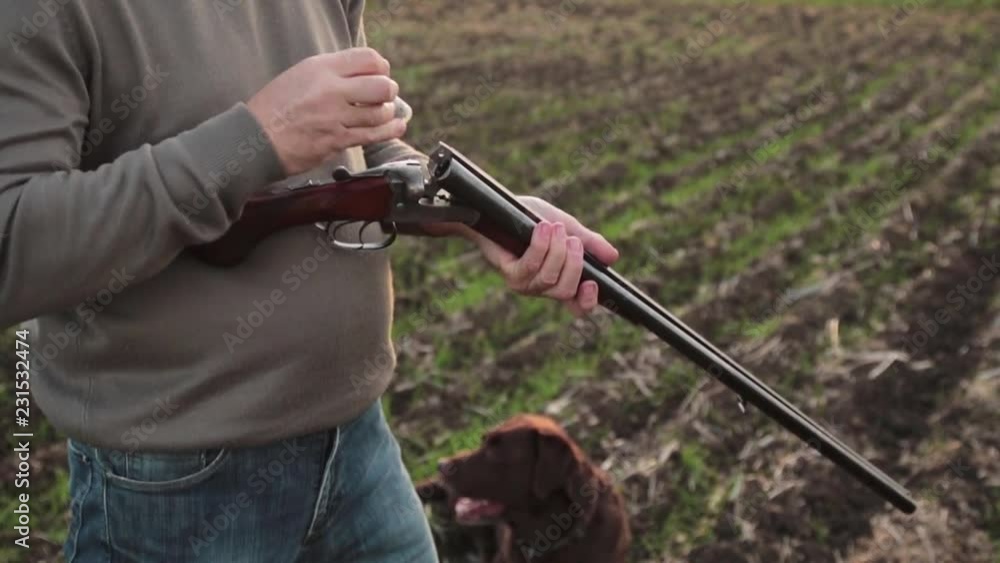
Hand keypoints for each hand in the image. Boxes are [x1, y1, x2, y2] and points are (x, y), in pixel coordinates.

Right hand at [247, 47, 406, 175]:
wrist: (255, 138)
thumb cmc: (274, 107)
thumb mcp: (299, 75)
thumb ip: (330, 73)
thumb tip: (362, 75)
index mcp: (321, 68)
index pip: (368, 58)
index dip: (381, 67)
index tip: (381, 73)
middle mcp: (331, 90)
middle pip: (381, 85)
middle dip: (389, 90)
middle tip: (385, 94)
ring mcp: (335, 116)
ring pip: (380, 112)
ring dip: (387, 112)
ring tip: (384, 112)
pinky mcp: (337, 140)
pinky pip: (373, 135)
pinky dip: (390, 130)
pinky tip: (397, 126)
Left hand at [437, 196, 619, 315]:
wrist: (496, 209)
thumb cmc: (529, 219)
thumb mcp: (566, 227)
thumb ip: (588, 242)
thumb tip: (613, 257)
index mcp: (559, 280)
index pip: (577, 306)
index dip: (588, 301)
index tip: (593, 284)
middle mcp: (542, 287)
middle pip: (566, 290)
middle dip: (574, 264)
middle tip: (572, 239)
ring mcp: (525, 284)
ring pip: (550, 279)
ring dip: (556, 251)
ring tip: (554, 227)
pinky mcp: (510, 273)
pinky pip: (531, 266)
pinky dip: (540, 246)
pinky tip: (542, 228)